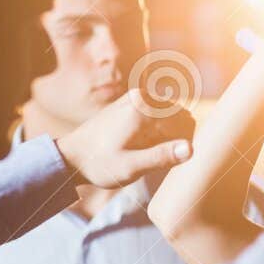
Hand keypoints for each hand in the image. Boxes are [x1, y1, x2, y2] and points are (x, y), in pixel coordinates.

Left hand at [55, 91, 193, 188]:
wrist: (72, 156)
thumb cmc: (100, 164)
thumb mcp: (131, 167)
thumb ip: (162, 157)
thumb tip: (191, 149)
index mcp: (142, 109)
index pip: (185, 122)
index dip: (185, 143)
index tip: (170, 160)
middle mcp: (141, 96)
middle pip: (180, 115)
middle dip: (177, 137)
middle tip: (159, 158)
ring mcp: (136, 96)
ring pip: (171, 114)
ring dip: (169, 133)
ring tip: (150, 151)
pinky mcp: (132, 101)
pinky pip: (159, 112)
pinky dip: (159, 128)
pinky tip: (144, 144)